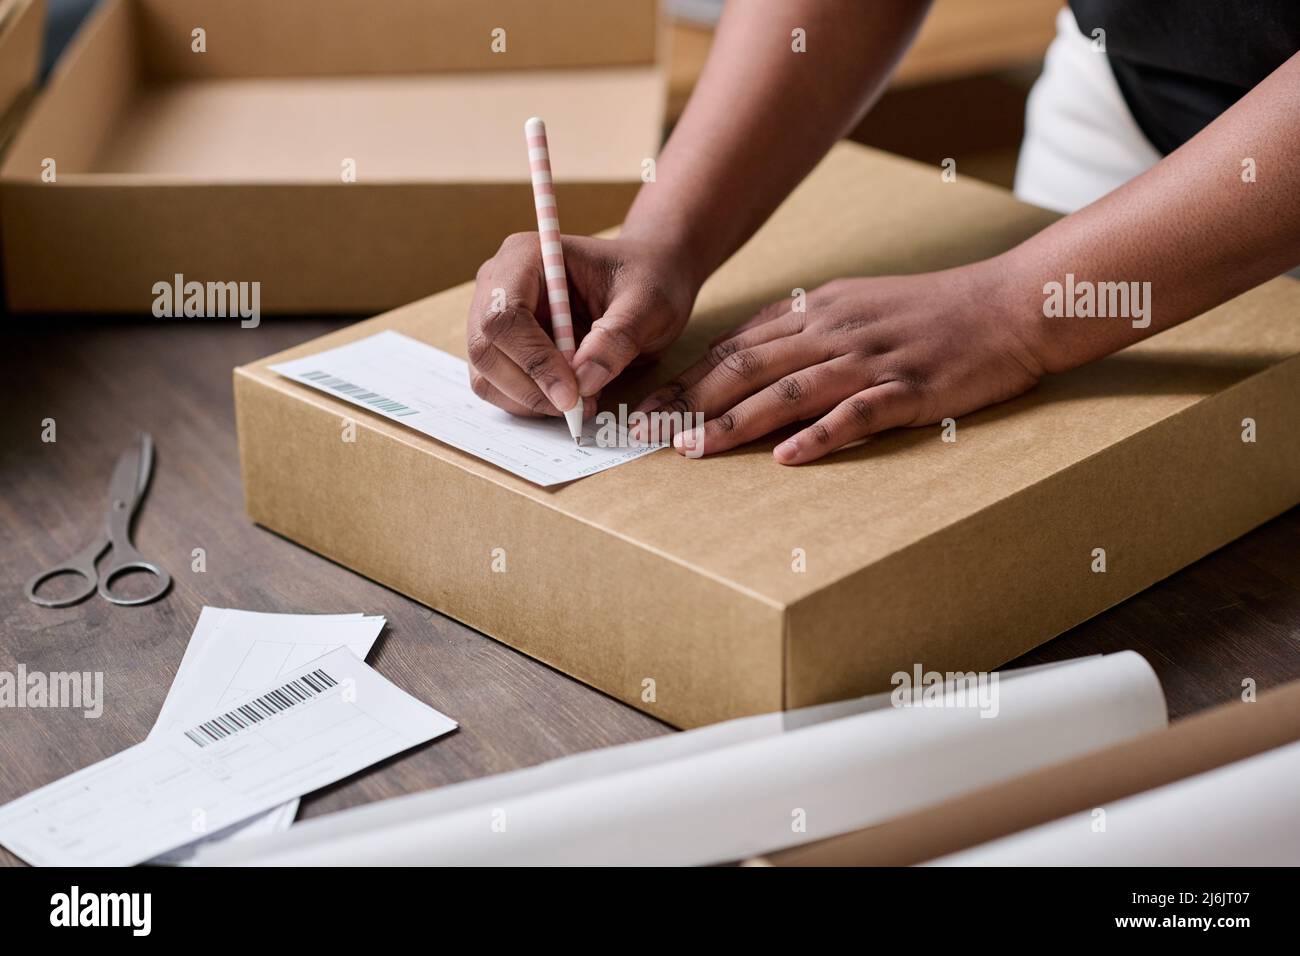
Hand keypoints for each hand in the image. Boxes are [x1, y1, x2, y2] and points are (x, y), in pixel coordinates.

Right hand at [466, 233, 696, 416]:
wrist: (643, 282)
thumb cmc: (646, 280)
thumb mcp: (648, 303)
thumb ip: (618, 336)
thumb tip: (584, 380)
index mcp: (526, 256)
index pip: (504, 315)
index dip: (534, 360)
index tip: (572, 394)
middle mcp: (498, 283)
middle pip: (485, 349)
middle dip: (529, 388)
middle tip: (578, 407)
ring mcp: (494, 317)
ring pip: (486, 375)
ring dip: (530, 401)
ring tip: (581, 402)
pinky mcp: (503, 347)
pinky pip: (499, 388)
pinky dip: (530, 403)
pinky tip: (569, 398)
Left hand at [632, 262, 1046, 463]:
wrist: (1009, 304)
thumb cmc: (930, 310)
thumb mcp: (856, 303)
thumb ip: (802, 327)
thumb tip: (745, 354)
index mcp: (817, 310)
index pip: (735, 347)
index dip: (685, 380)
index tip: (646, 408)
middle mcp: (833, 331)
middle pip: (746, 367)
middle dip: (689, 403)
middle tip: (646, 434)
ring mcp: (871, 359)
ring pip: (788, 391)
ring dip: (735, 422)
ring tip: (694, 451)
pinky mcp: (909, 388)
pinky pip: (856, 413)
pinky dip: (819, 435)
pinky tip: (786, 458)